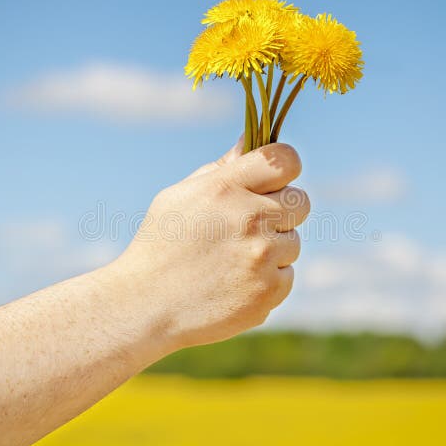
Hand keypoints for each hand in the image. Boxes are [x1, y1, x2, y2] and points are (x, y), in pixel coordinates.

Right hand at [109, 141, 309, 349]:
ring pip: (293, 243)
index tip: (274, 181)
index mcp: (226, 187)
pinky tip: (234, 284)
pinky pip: (287, 276)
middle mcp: (250, 218)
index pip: (286, 160)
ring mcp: (262, 257)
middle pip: (300, 202)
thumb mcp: (180, 195)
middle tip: (249, 226)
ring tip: (232, 261)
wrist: (145, 306)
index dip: (285, 168)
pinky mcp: (269, 292)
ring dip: (272, 249)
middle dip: (281, 212)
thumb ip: (223, 168)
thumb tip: (251, 138)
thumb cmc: (161, 244)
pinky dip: (267, 281)